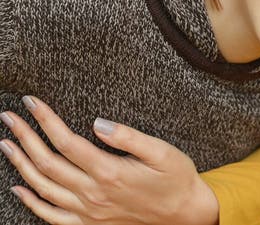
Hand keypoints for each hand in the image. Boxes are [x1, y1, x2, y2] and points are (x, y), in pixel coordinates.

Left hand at [0, 96, 218, 224]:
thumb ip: (127, 137)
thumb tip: (97, 122)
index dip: (45, 120)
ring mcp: (89, 213)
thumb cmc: (175, 177)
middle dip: (25, 138)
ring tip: (6, 144)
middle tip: (8, 118)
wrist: (185, 215)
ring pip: (45, 189)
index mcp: (108, 172)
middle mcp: (93, 195)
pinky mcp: (90, 224)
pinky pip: (52, 217)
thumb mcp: (160, 150)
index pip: (66, 142)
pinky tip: (19, 189)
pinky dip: (32, 203)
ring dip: (22, 165)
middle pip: (48, 164)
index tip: (31, 102)